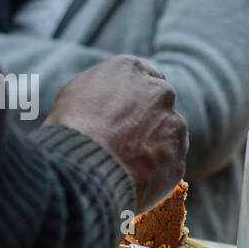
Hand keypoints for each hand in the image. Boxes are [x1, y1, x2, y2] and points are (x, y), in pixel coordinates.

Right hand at [46, 56, 188, 212]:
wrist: (83, 169)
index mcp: (131, 69)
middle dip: (149, 119)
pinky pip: (170, 163)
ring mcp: (173, 124)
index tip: (131, 109)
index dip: (138, 95)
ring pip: (169, 134)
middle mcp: (159, 91)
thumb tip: (110, 102)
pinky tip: (136, 178)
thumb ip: (104, 91)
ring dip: (155, 145)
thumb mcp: (76, 95)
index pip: (147, 75)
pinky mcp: (178, 156)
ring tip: (127, 164)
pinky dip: (158, 170)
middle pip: (160, 104)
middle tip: (128, 139)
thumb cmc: (70, 131)